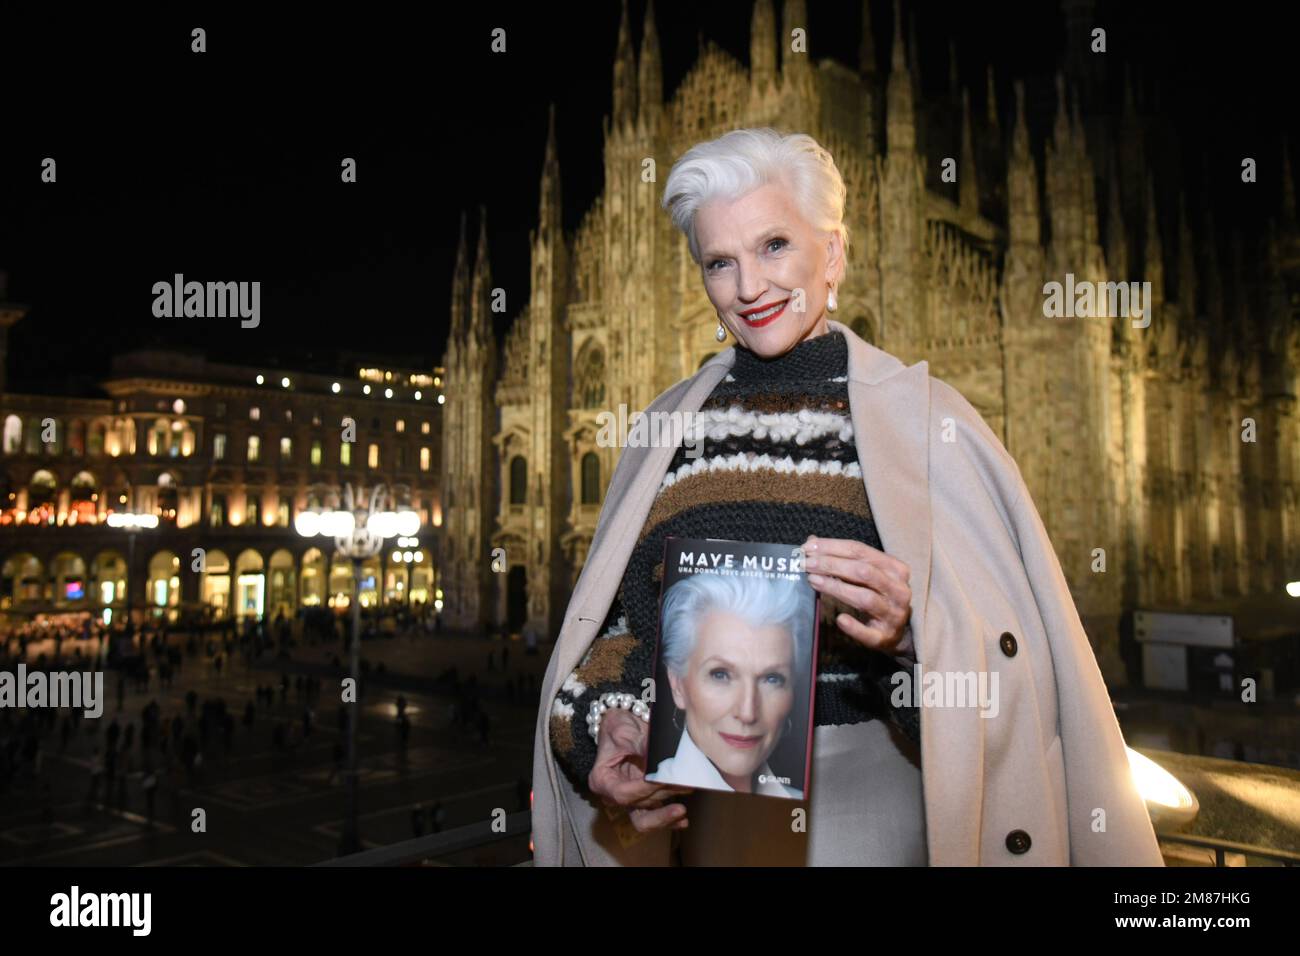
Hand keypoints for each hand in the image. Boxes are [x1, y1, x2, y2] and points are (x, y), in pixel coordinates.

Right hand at [587, 707, 693, 832]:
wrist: (622, 726)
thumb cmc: (618, 726)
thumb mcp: (625, 730)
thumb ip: (642, 744)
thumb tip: (662, 756)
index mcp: (602, 780)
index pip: (623, 794)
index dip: (643, 790)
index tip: (661, 780)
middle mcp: (613, 795)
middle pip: (638, 805)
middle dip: (661, 796)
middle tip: (682, 785)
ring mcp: (630, 799)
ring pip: (646, 819)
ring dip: (666, 813)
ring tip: (684, 802)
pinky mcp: (644, 799)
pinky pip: (654, 817)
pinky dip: (669, 820)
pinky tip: (683, 821)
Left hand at [802, 535, 913, 655]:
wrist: (897, 631)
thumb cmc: (877, 595)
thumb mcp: (866, 574)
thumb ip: (842, 557)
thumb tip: (811, 542)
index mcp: (895, 569)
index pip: (861, 551)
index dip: (832, 547)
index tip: (808, 548)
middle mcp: (898, 590)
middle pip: (863, 572)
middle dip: (831, 565)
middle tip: (807, 564)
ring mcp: (893, 614)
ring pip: (865, 598)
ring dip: (837, 587)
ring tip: (813, 581)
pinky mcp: (885, 637)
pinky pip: (868, 632)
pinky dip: (853, 626)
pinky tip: (840, 619)